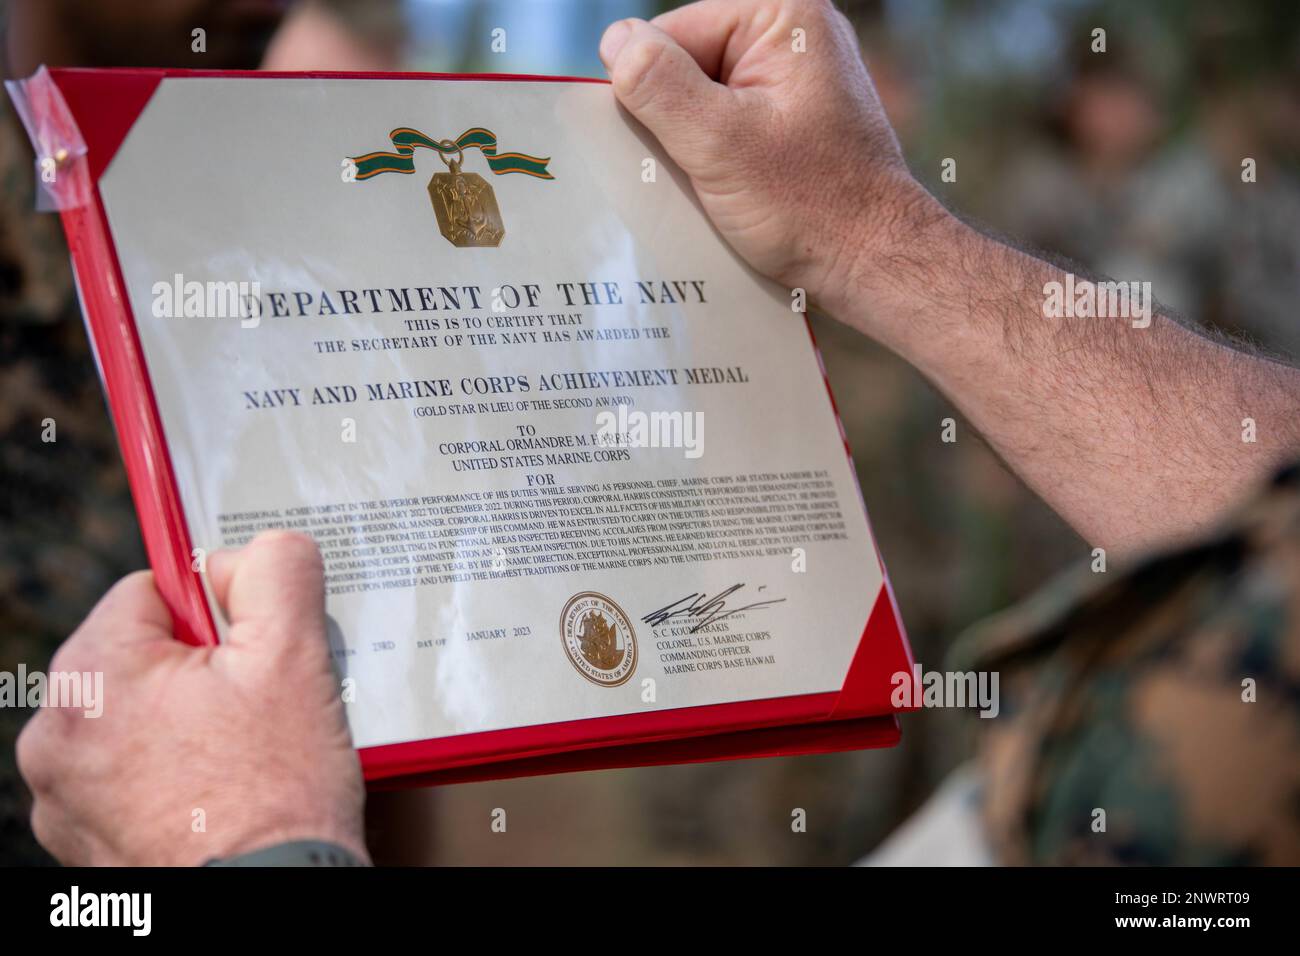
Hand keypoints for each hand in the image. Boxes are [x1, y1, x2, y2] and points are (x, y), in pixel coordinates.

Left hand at [16, 531, 367, 865]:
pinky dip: (171, 772)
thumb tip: (258, 549)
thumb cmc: (276, 793)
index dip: (217, 610)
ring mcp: (64, 795)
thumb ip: (275, 570)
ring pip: (140, 712)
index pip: (152, 588)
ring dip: (188, 719)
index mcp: (90, 675)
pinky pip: (130, 771)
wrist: (269, 900)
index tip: (251, 650)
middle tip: (257, 708)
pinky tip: (219, 790)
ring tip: (243, 755)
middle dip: (203, 668)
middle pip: (144, 652)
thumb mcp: (295, 654)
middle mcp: (55, 735)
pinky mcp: (85, 838)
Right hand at [599, 0, 939, 327]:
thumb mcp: (720, 143)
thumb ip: (660, 86)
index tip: (674, 145)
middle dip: (676, 119)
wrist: (872, 262)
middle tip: (700, 169)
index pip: (672, 32)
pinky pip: (729, 121)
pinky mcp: (794, 116)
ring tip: (719, 183)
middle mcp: (794, 34)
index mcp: (783, 15)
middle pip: (687, 63)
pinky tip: (729, 189)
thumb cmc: (811, 206)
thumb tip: (615, 41)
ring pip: (704, 97)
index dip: (654, 92)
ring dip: (693, 143)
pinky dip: (715, 155)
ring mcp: (796, 76)